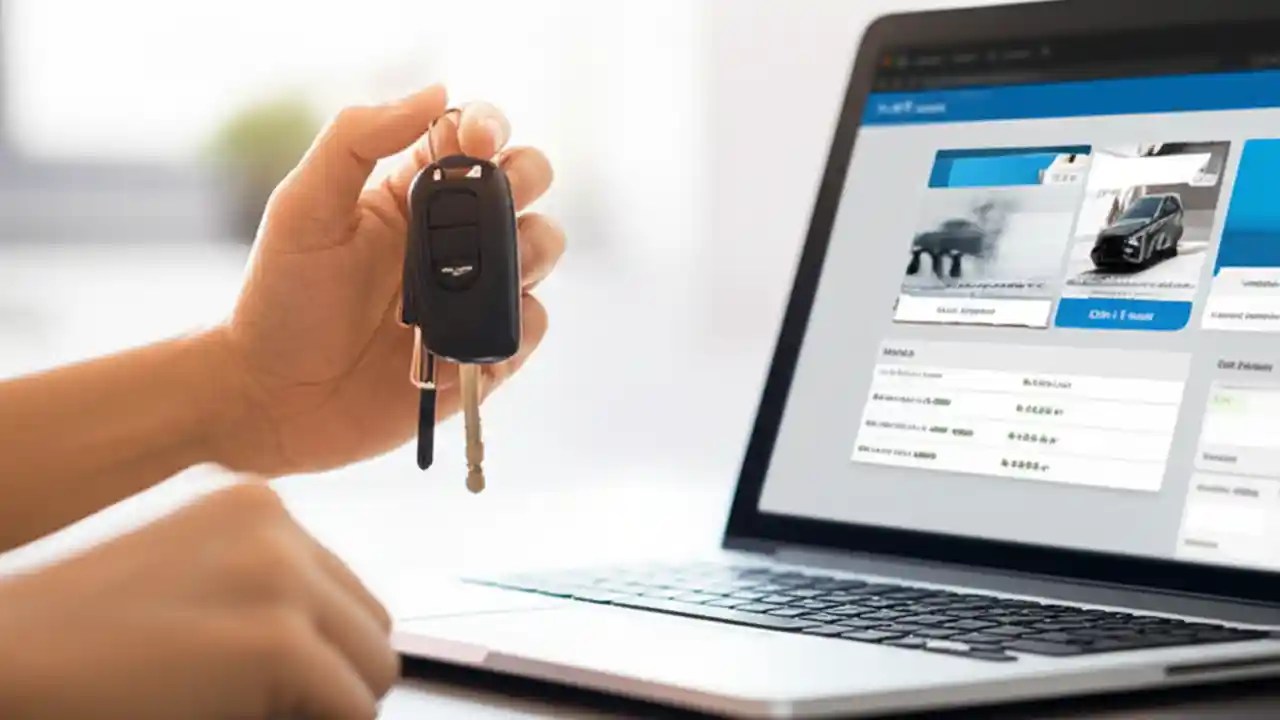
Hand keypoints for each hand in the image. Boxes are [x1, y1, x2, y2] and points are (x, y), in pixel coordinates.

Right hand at [0, 483, 396, 719]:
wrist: (1, 659)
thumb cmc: (74, 635)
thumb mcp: (183, 574)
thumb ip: (257, 585)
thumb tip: (338, 643)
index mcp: (251, 500)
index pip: (341, 588)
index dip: (316, 648)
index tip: (263, 676)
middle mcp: (275, 523)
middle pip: (368, 623)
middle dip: (332, 674)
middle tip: (266, 704)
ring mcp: (280, 576)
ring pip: (374, 668)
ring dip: (327, 703)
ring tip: (250, 710)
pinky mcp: (277, 641)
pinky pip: (352, 709)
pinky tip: (238, 718)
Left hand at [208, 85, 562, 474]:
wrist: (273, 400)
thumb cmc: (279, 301)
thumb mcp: (304, 207)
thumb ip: (358, 138)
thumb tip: (438, 92)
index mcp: (412, 194)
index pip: (472, 139)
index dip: (489, 126)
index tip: (479, 139)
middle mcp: (452, 239)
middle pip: (525, 186)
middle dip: (526, 179)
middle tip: (499, 198)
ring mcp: (471, 295)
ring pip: (541, 250)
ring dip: (529, 252)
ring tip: (479, 279)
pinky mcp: (483, 351)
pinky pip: (530, 327)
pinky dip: (512, 328)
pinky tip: (466, 342)